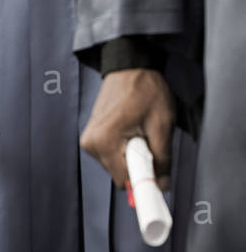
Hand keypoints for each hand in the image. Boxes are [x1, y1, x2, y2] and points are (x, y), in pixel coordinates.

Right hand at [80, 68, 174, 190]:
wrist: (129, 67)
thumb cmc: (145, 90)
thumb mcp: (161, 125)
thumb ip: (162, 158)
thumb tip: (162, 184)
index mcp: (104, 141)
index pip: (124, 181)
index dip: (144, 184)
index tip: (157, 184)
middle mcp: (91, 143)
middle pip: (121, 174)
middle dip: (139, 165)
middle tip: (150, 142)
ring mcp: (89, 139)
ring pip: (117, 165)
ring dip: (133, 156)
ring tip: (140, 131)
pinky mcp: (92, 135)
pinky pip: (112, 155)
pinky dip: (126, 149)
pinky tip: (132, 130)